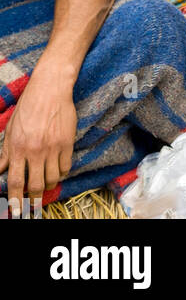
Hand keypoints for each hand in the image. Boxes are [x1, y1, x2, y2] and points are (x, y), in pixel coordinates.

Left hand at [0, 71, 76, 211]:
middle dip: (34, 200)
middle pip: (36, 186)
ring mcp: (53, 147)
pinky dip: (61, 172)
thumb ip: (5, 153)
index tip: (16, 211)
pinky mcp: (67, 142)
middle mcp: (35, 150)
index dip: (15, 200)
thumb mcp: (11, 129)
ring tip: (46, 184)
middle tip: (34, 206)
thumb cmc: (28, 106)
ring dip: (49, 185)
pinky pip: (65, 167)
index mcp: (18, 148)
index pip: (15, 182)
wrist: (51, 88)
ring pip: (52, 179)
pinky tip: (57, 170)